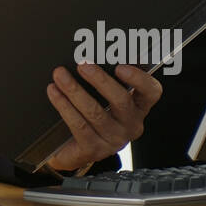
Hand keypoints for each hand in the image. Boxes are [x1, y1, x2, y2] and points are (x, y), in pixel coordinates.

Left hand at [43, 63, 161, 171]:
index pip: (151, 92)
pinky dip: (64, 106)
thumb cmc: (90, 113)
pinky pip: (79, 125)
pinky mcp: (94, 149)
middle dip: (100, 80)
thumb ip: (104, 77)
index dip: (139, 79)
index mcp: (138, 106)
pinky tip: (54, 92)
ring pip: (95, 112)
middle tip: (82, 65)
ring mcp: (113, 140)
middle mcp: (130, 124)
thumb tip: (89, 55)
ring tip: (60, 75)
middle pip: (121, 101)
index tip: (120, 67)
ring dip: (75, 91)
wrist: (72, 147)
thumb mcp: (102, 95)